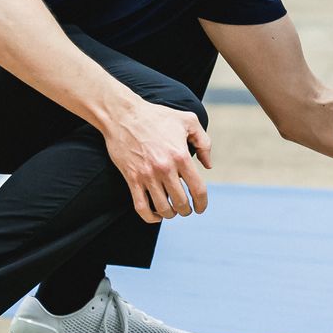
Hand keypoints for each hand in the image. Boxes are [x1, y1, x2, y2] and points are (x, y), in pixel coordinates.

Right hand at [104, 101, 211, 222]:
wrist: (124, 115)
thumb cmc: (157, 116)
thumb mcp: (189, 121)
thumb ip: (204, 143)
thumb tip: (208, 165)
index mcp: (181, 156)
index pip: (198, 189)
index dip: (202, 203)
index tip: (201, 208)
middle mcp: (165, 168)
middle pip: (181, 202)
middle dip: (186, 210)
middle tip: (187, 209)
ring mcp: (147, 175)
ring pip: (162, 208)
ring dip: (170, 214)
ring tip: (173, 211)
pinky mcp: (131, 178)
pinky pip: (141, 206)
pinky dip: (150, 217)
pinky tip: (156, 215)